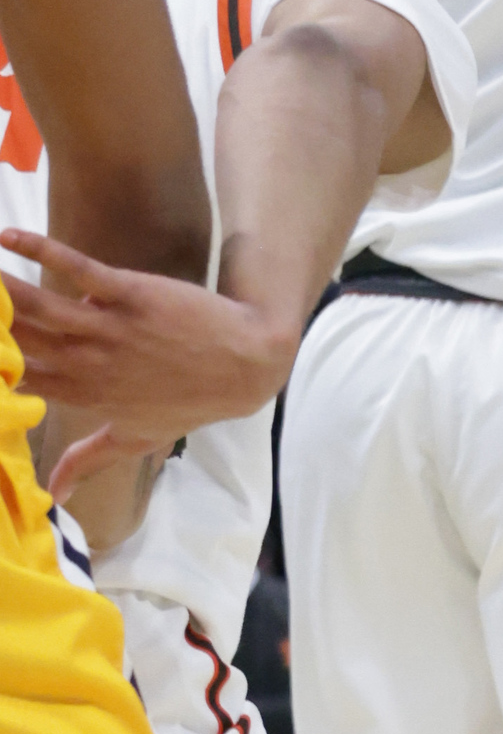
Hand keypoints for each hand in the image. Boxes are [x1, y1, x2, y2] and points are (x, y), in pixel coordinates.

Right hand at [0, 232, 296, 499]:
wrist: (246, 364)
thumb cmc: (190, 399)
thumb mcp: (136, 438)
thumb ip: (88, 460)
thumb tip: (53, 495)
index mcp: (79, 396)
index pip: (14, 383)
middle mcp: (83, 364)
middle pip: (14, 342)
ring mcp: (105, 327)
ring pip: (36, 308)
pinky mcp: (129, 293)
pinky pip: (76, 269)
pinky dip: (40, 251)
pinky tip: (7, 238)